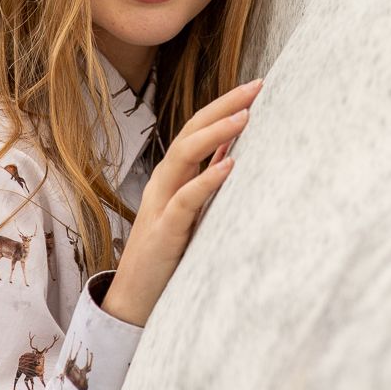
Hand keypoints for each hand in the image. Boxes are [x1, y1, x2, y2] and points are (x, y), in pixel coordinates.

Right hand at [101, 78, 263, 326]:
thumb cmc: (167, 258)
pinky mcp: (165, 231)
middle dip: (223, 106)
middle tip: (256, 87)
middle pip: (191, 131)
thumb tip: (233, 155)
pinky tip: (231, 165)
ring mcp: (161, 204)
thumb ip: (206, 184)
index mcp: (171, 177)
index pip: (196, 128)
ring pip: (185, 155)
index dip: (222, 105)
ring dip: (217, 133)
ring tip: (245, 116)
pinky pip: (186, 199)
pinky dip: (208, 179)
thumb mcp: (190, 214)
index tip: (255, 87)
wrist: (134, 302)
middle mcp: (163, 182)